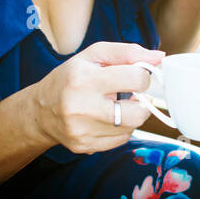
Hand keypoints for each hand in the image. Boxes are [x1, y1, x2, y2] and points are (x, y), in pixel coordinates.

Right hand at [32, 42, 163, 153]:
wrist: (40, 111)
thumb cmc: (70, 78)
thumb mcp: (94, 55)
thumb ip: (128, 52)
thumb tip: (159, 57)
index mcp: (84, 79)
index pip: (136, 79)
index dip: (143, 76)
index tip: (137, 75)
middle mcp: (81, 107)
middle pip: (138, 112)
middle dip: (143, 101)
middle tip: (134, 94)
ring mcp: (82, 131)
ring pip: (132, 127)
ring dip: (132, 114)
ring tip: (117, 105)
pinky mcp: (85, 146)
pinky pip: (121, 140)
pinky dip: (122, 128)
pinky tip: (109, 118)